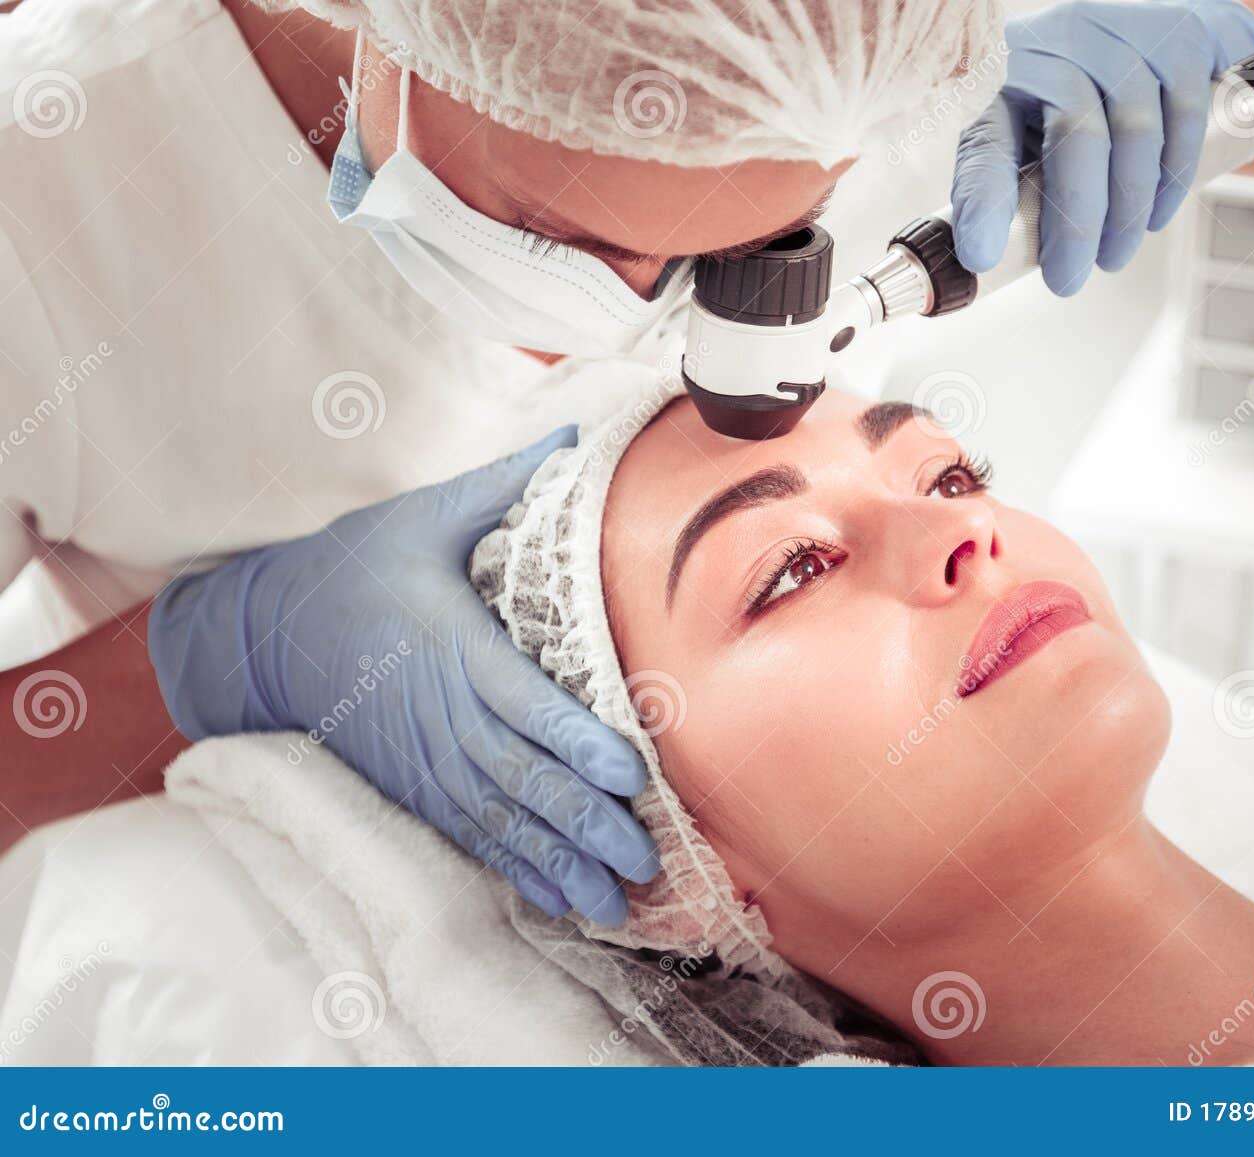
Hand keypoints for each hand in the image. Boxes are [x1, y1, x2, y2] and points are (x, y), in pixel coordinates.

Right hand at [149, 428, 657, 923]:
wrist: (266, 633)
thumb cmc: (356, 567)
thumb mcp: (424, 517)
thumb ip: (504, 486)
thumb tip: (578, 437)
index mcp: (455, 648)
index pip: (527, 704)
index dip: (580, 743)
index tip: (631, 774)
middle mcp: (444, 715)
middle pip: (524, 778)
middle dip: (587, 823)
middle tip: (644, 859)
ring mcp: (427, 760)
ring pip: (502, 820)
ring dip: (561, 863)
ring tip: (616, 905)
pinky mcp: (415, 786)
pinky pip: (473, 837)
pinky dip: (519, 870)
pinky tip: (562, 900)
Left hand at [952, 0, 1253, 294]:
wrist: (1139, 36)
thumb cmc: (1073, 99)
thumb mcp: (1024, 133)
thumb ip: (1006, 185)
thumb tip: (982, 259)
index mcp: (1009, 73)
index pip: (992, 138)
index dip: (985, 201)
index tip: (982, 255)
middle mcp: (1063, 38)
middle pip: (1077, 135)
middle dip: (1076, 222)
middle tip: (1070, 279)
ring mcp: (1126, 28)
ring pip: (1138, 128)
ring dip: (1130, 207)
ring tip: (1117, 250)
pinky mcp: (1184, 29)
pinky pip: (1188, 108)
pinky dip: (1176, 172)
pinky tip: (1159, 211)